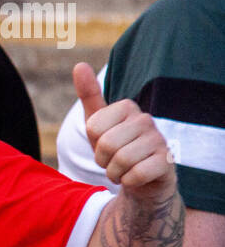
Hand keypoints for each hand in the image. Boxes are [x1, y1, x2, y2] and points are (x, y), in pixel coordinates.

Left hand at [74, 63, 176, 201]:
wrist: (141, 180)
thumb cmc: (116, 149)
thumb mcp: (98, 124)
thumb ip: (89, 95)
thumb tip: (79, 64)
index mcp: (128, 107)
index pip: (92, 127)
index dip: (93, 143)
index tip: (104, 145)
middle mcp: (146, 120)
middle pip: (105, 144)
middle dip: (102, 160)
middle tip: (112, 161)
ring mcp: (159, 140)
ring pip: (120, 161)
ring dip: (114, 173)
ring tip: (123, 170)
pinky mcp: (167, 162)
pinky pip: (135, 174)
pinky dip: (128, 181)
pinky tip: (135, 178)